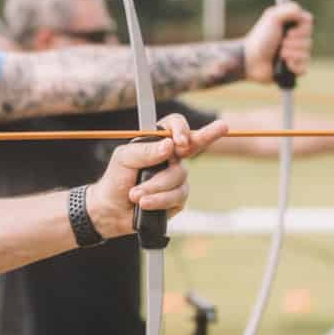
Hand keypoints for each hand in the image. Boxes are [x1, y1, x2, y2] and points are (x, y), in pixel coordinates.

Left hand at [85, 113, 227, 237]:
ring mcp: (176, 178)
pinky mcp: (177, 198)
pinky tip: (144, 204)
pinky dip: (158, 200)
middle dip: (209, 134)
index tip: (179, 141)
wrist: (111, 209)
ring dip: (154, 187)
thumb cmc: (116, 179)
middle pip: (194, 144)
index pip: (174, 126)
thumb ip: (145, 151)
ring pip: (178, 177)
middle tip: (222, 126)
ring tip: (135, 195)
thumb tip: (170, 145)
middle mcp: (171, 158)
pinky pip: (176, 196)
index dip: (180, 129)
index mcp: (157, 143)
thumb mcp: (124, 159)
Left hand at [243, 2, 312, 83]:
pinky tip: (283, 64)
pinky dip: (292, 65)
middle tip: (281, 42)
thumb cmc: (260, 38)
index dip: (301, 27)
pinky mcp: (295, 69)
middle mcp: (297, 39)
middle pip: (309, 40)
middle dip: (293, 42)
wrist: (250, 59)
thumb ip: (288, 9)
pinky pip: (302, 68)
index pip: (309, 21)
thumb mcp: (272, 18)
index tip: (289, 30)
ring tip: (279, 53)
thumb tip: (301, 12)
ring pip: (305, 54)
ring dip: (290, 53)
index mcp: (293, 25)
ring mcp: (297, 55)